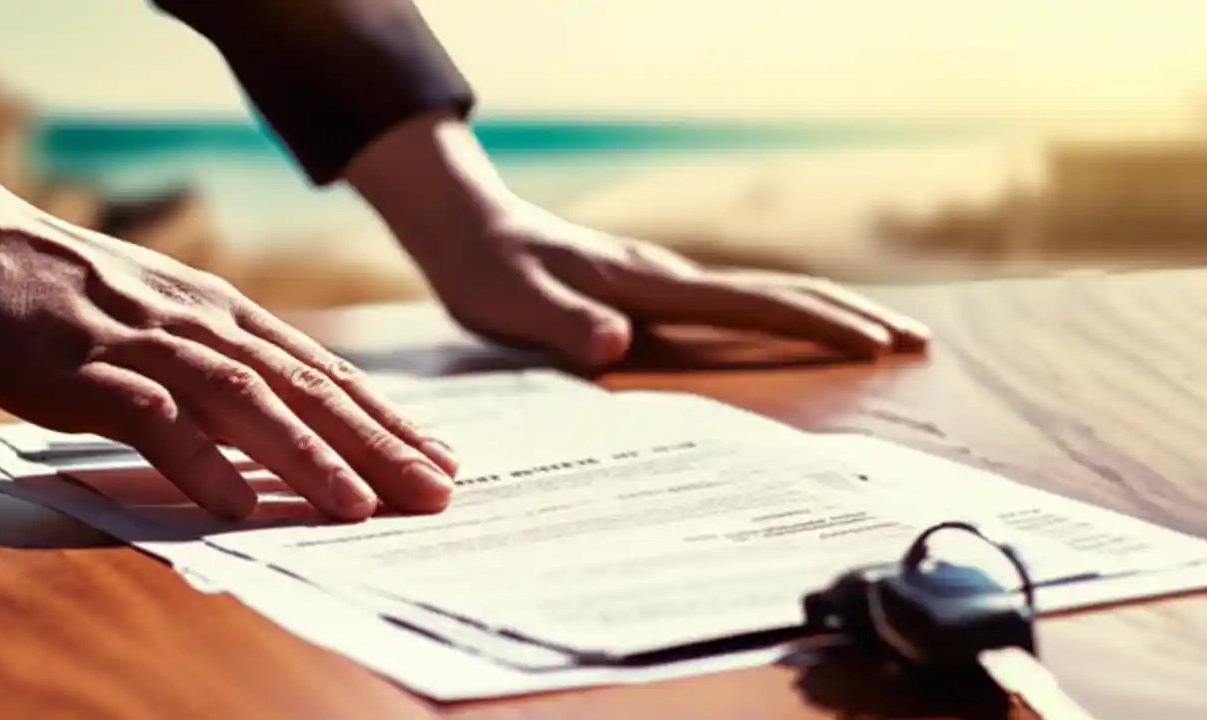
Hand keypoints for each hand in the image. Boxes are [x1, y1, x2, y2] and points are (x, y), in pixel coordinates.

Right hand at [0, 118, 456, 520]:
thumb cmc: (67, 291)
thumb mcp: (165, 319)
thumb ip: (222, 363)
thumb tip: (282, 425)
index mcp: (227, 316)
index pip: (325, 373)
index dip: (387, 419)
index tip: (440, 458)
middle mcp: (201, 325)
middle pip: (306, 388)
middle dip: (379, 443)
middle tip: (436, 490)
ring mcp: (142, 344)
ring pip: (244, 400)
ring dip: (307, 455)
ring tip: (361, 505)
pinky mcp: (79, 369)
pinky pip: (148, 416)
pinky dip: (196, 459)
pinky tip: (235, 502)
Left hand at [348, 112, 929, 368]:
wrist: (472, 231)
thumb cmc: (491, 272)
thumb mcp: (513, 303)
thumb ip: (562, 324)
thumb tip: (615, 347)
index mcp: (650, 282)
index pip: (752, 302)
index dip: (816, 325)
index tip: (876, 346)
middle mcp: (672, 278)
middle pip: (780, 293)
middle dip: (851, 317)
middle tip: (918, 345)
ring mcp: (668, 284)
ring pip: (765, 296)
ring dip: (828, 316)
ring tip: (884, 341)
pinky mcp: (656, 295)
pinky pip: (737, 308)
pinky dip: (785, 321)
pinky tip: (796, 341)